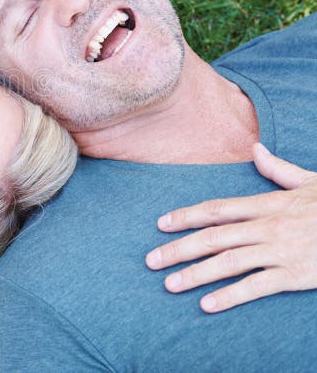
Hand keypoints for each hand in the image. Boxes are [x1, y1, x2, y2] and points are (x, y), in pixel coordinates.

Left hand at [145, 143, 316, 312]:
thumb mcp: (310, 182)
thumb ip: (278, 170)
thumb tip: (255, 149)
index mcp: (268, 204)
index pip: (218, 209)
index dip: (187, 216)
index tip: (161, 224)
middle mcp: (268, 226)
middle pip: (213, 237)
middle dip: (179, 249)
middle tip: (151, 260)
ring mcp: (281, 251)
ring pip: (228, 262)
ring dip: (196, 274)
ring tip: (170, 284)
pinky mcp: (296, 275)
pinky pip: (256, 287)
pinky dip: (230, 296)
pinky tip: (207, 304)